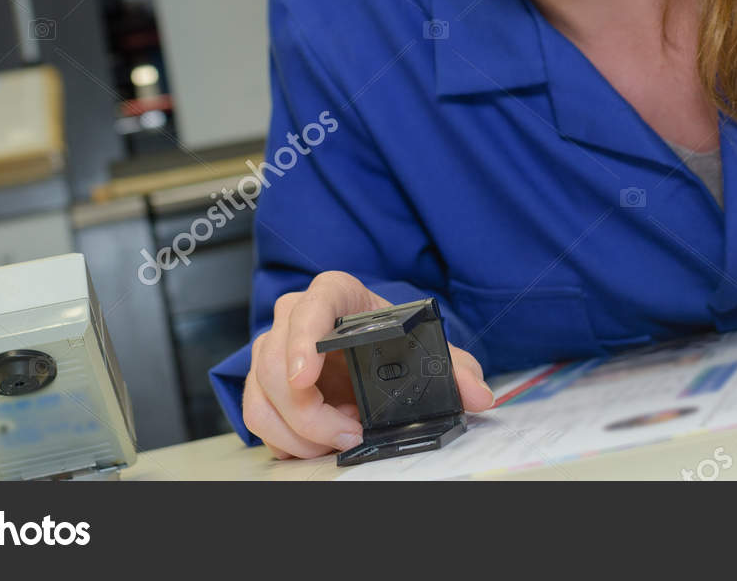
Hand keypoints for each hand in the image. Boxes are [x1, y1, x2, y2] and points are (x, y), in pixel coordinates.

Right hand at [242, 270, 494, 458]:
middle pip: (278, 360)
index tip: (307, 378)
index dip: (304, 339)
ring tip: (337, 440)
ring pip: (261, 392)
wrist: (368, 347)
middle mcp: (296, 315)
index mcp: (336, 294)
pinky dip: (285, 438)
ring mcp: (274, 348)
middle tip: (344, 433)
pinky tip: (318, 443)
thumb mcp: (424, 347)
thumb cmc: (390, 338)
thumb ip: (455, 368)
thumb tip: (479, 394)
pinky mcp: (264, 381)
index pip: (313, 304)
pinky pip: (257, 415)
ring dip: (295, 430)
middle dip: (307, 410)